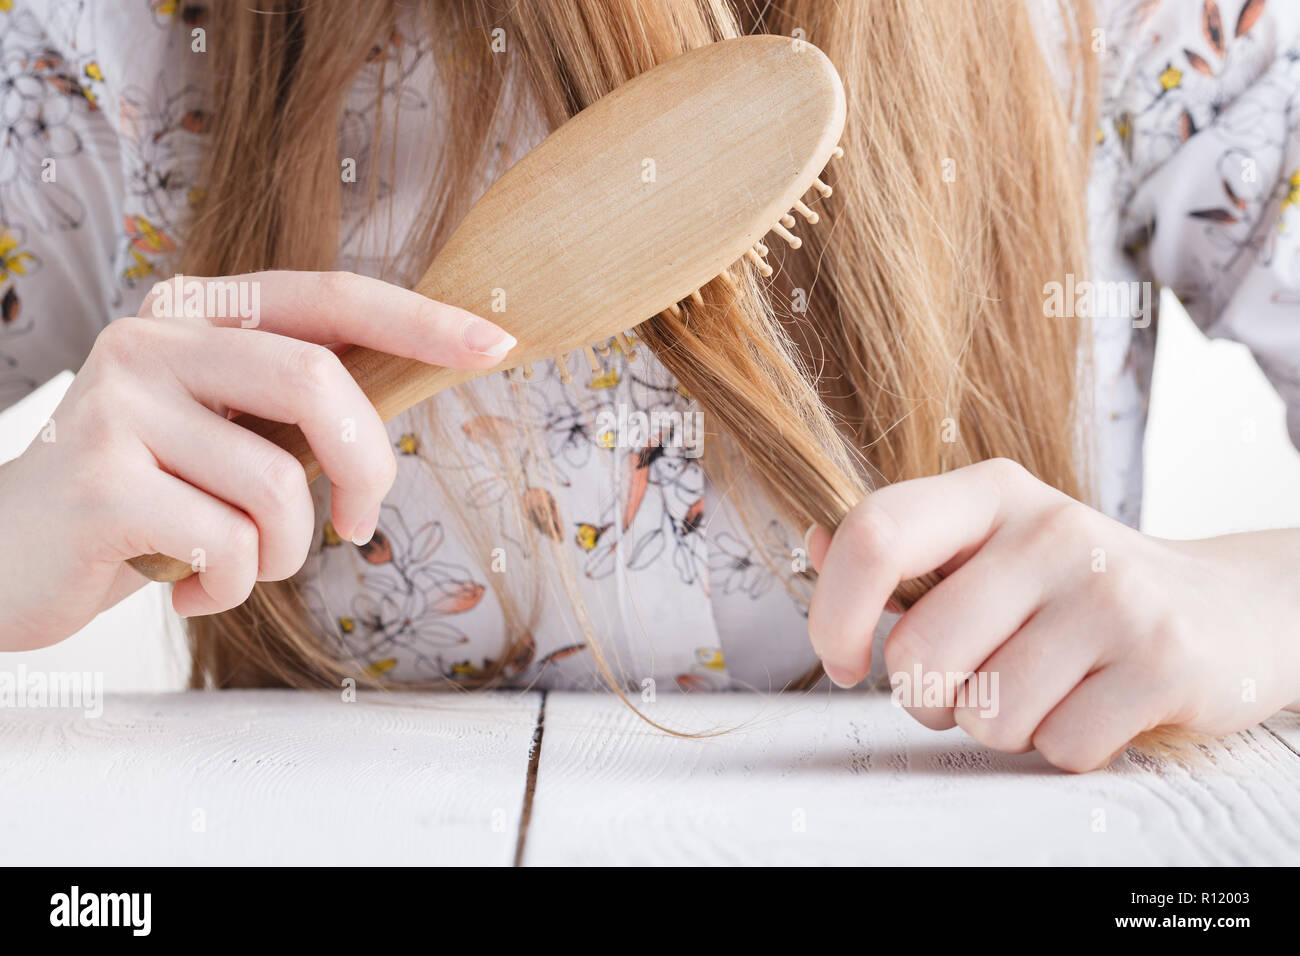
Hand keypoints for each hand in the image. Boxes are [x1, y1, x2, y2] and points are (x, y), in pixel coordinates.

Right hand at [0, 270, 514, 648]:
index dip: (418, 321)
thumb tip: (415, 395)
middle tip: (361, 522)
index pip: (329, 299)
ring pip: (277, 487)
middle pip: (314, 383)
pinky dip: (231, 587)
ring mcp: (118, 404)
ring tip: (236, 564)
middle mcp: (153, 339)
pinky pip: (229, 546)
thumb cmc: (146, 498)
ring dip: (285, 553)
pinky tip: (185, 585)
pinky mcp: (98, 480)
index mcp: (198, 316)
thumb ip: (298, 406)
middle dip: (367, 466)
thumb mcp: (225, 434)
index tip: (494, 343)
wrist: (7, 554)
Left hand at [806, 458, 1299, 771]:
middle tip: (970, 683)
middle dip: (928, 698)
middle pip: (920, 655)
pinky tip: (1091, 703)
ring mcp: (1111, 595)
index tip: (842, 663)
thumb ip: (902, 550)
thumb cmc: (1071, 585)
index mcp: (990, 492)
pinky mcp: (1162, 662)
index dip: (833, 613)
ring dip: (999, 725)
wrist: (1222, 607)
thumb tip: (813, 540)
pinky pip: (1055, 747)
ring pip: (986, 715)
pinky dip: (1061, 745)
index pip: (874, 536)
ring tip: (1040, 686)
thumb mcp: (989, 543)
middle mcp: (1051, 529)